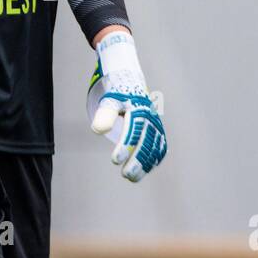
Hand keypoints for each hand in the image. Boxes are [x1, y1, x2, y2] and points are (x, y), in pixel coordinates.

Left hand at [87, 31, 167, 181]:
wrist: (130, 80)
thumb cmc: (117, 92)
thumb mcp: (109, 100)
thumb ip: (105, 114)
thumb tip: (97, 131)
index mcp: (139, 110)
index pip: (132, 132)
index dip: (125, 147)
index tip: (115, 161)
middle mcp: (150, 118)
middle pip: (146, 143)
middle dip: (137, 161)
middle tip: (125, 175)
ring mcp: (156, 123)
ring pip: (154, 147)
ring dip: (145, 164)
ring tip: (132, 177)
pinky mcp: (157, 128)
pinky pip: (160, 144)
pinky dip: (156, 157)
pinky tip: (148, 168)